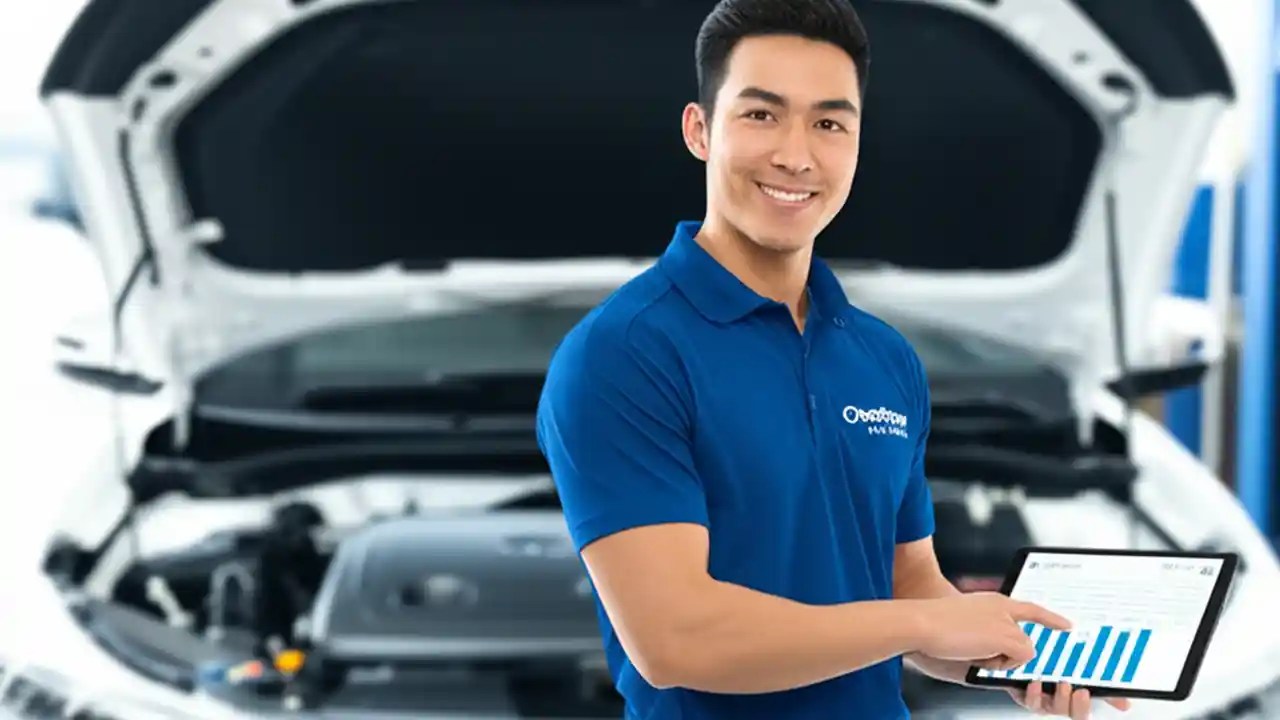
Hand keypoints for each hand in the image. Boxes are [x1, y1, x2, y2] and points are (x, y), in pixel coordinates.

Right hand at [915, 592, 1070, 665]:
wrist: (920, 622)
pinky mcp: (1007, 635)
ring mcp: (1006, 620)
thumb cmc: (932, 628)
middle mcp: (1003, 607)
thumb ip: (984, 634)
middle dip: (1007, 654)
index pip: (1029, 608)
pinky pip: (1019, 658)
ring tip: (971, 648)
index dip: (1050, 618)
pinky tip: (977, 652)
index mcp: (992, 601)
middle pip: (1024, 640)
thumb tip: (996, 652)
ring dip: (1000, 660)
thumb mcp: (964, 627)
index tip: (1067, 626)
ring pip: (1023, 651)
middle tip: (975, 649)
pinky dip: (1000, 663)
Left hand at [1008, 680, 1131, 717]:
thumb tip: (1125, 704)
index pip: (1083, 712)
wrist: (1028, 663)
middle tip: (1078, 690)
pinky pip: (1028, 700)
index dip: (1085, 706)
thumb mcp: (1085, 677)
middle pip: (1068, 712)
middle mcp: (1058, 703)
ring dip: (1057, 698)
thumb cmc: (1058, 672)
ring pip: (1049, 707)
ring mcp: (1041, 700)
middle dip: (1075, 704)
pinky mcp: (1024, 695)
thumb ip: (1105, 691)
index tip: (1087, 693)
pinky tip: (1036, 683)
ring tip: (1061, 684)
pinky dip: (1032, 694)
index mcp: (1073, 701)